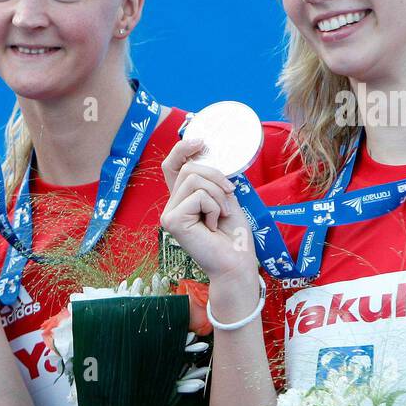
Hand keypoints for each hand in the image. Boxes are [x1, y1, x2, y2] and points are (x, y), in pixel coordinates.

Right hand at [159, 139, 255, 281]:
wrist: (237, 262)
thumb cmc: (234, 235)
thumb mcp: (226, 198)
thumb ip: (212, 180)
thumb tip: (206, 156)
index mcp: (183, 199)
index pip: (172, 166)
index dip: (182, 149)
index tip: (201, 142)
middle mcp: (172, 205)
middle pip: (189, 168)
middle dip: (216, 178)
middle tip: (229, 199)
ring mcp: (169, 214)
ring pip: (194, 179)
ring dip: (218, 196)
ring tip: (221, 216)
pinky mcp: (171, 221)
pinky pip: (198, 196)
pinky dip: (214, 207)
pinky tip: (212, 226)